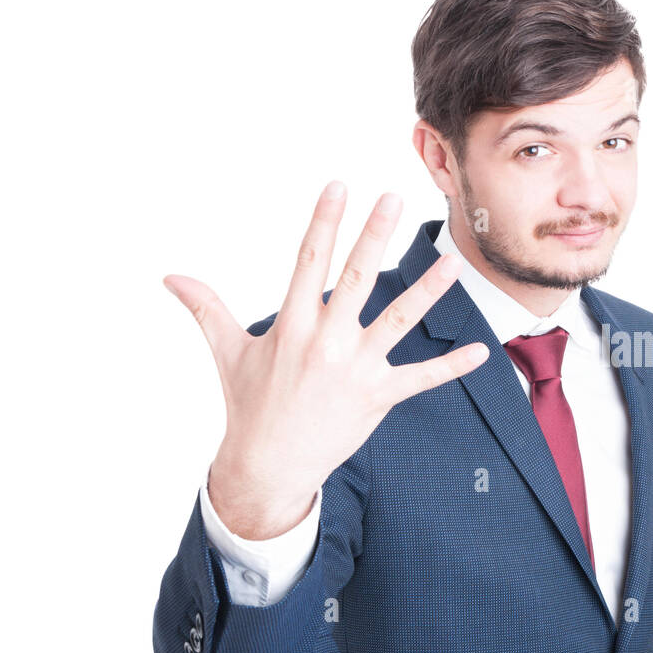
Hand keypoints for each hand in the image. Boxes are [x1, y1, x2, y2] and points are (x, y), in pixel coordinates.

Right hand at [163, 181, 487, 537]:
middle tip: (394, 200)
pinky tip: (482, 351)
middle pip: (354, 279)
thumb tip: (170, 276)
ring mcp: (355, 370)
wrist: (269, 466)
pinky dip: (451, 367)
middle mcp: (325, 342)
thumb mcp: (227, 353)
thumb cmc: (249, 405)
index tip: (339, 186)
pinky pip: (421, 379)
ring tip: (452, 262)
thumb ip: (206, 309)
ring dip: (428, 291)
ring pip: (398, 321)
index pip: (308, 261)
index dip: (324, 222)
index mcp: (291, 326)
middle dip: (374, 237)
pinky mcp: (378, 397)